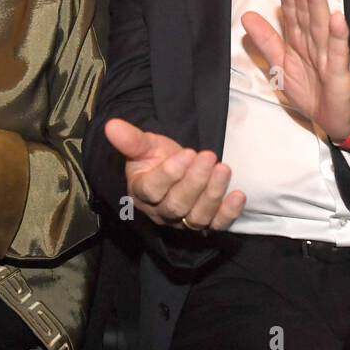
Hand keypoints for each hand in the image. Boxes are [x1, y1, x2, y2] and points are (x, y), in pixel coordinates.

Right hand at [104, 119, 244, 230]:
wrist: (174, 168)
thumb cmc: (156, 158)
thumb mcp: (145, 145)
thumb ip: (130, 139)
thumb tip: (111, 125)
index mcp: (142, 192)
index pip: (153, 189)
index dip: (170, 174)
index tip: (187, 153)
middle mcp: (161, 212)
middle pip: (176, 204)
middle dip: (195, 181)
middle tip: (208, 157)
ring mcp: (183, 221)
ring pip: (197, 216)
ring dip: (213, 193)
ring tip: (223, 169)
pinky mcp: (205, 223)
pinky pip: (217, 224)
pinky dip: (229, 213)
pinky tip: (239, 195)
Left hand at [241, 0, 349, 143]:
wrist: (331, 119)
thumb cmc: (310, 90)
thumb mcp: (280, 65)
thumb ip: (266, 41)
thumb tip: (246, 16)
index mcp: (299, 40)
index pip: (292, 12)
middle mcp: (315, 43)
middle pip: (307, 13)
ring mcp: (329, 55)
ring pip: (321, 26)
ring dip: (317, 4)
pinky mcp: (340, 72)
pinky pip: (339, 53)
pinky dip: (338, 36)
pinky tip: (337, 19)